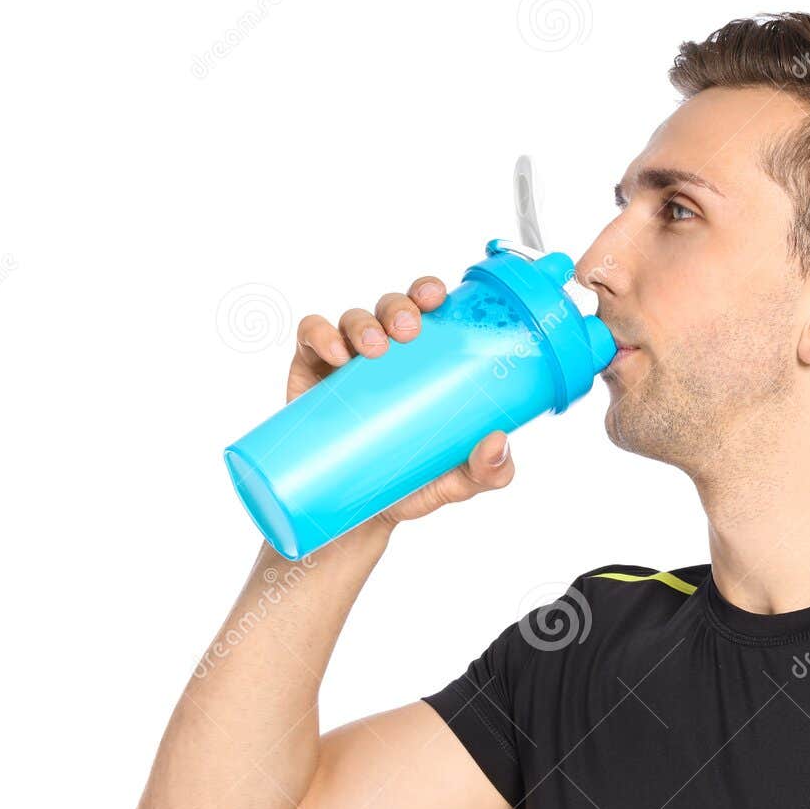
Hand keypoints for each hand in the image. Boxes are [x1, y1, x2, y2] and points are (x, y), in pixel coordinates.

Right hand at [287, 276, 516, 531]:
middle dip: (401, 306)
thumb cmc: (414, 483)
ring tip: (374, 350)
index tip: (439, 298)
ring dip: (364, 324)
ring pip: (353, 318)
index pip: (430, 311)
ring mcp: (348, 360)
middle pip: (392, 306)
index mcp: (427, 360)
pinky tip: (335, 354)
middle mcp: (389, 352)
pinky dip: (320, 334)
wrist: (360, 517)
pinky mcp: (312, 373)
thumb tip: (498, 443)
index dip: (431, 291)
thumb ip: (488, 470)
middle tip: (410, 330)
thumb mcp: (458, 480)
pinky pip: (311, 336)